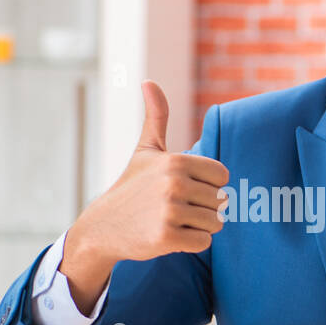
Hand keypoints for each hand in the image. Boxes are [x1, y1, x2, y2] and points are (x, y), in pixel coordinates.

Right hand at [60, 80, 229, 311]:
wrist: (103, 227)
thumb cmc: (131, 187)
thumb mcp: (146, 150)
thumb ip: (156, 116)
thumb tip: (148, 81)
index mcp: (176, 161)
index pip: (222, 177)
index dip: (208, 185)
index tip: (185, 188)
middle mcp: (174, 183)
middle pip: (221, 202)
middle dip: (203, 209)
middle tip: (174, 208)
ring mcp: (170, 211)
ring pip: (215, 223)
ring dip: (198, 227)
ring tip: (172, 221)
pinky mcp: (166, 237)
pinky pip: (203, 242)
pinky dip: (191, 243)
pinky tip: (170, 236)